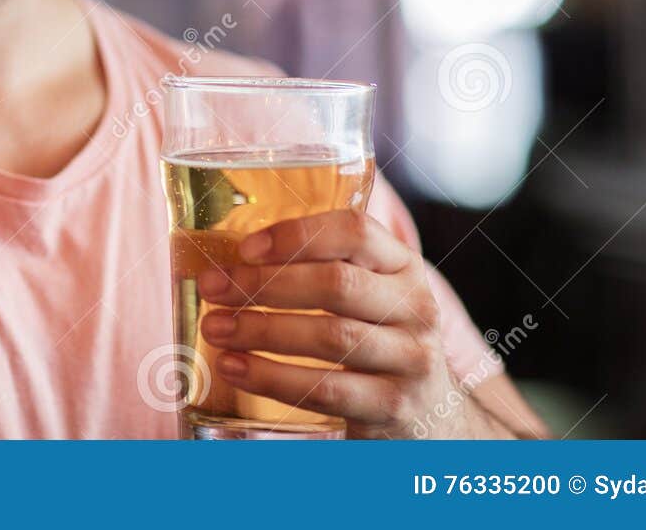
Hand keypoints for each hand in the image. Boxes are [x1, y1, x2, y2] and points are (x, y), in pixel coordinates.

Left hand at [195, 208, 507, 438]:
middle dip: (264, 284)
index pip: (355, 231)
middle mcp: (415, 307)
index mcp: (403, 267)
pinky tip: (235, 368)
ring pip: (329, 336)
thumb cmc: (377, 340)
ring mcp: (410, 359)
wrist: (432, 415)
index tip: (245, 247)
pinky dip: (272, 377)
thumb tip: (229, 256)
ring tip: (215, 329)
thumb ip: (318, 268)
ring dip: (261, 330)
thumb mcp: (368, 294)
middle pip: (337, 284)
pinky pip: (325, 390)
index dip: (297, 234)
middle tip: (213, 289)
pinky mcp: (393, 407)